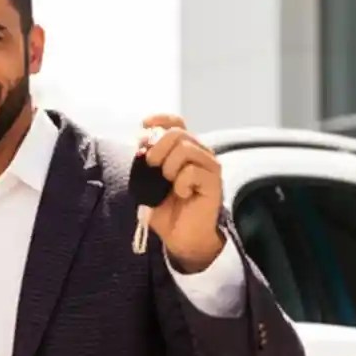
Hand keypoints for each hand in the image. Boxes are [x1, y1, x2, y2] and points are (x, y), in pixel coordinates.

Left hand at [139, 115, 224, 271]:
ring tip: (169, 183)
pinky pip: (192, 171)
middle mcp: (199, 153)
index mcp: (183, 149)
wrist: (180, 236)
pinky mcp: (214, 183)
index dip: (160, 119)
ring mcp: (209, 167)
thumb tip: (140, 142)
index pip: (177, 122)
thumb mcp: (148, 182)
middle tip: (152, 167)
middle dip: (157, 148)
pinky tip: (182, 194)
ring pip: (185, 149)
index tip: (144, 125)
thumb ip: (145, 161)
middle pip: (177, 133)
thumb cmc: (166, 209)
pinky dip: (180, 183)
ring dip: (168, 167)